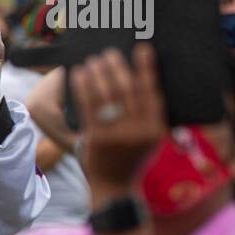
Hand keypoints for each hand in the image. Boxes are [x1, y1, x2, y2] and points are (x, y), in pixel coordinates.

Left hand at [69, 44, 165, 198]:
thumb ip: (148, 114)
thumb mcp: (150, 138)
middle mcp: (138, 131)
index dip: (146, 68)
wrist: (114, 186)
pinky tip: (79, 74)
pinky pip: (88, 107)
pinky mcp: (96, 138)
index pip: (151, 92)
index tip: (142, 48)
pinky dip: (83, 87)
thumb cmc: (132, 157)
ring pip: (107, 96)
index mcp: (155, 128)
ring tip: (93, 60)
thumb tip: (140, 77)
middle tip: (109, 52)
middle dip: (117, 68)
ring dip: (99, 73)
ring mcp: (116, 135)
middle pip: (127, 90)